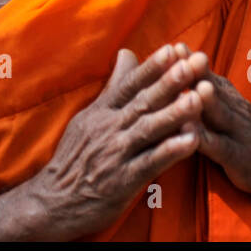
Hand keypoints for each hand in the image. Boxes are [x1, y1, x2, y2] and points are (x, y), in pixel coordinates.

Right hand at [23, 45, 208, 239]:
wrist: (52, 202)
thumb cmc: (75, 158)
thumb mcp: (88, 117)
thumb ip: (114, 87)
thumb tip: (127, 52)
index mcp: (102, 111)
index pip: (129, 84)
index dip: (152, 67)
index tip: (173, 48)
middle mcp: (109, 128)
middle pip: (143, 101)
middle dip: (170, 81)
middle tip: (193, 62)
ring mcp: (116, 154)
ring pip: (149, 128)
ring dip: (175, 113)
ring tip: (198, 97)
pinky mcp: (123, 180)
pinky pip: (150, 163)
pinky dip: (171, 151)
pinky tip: (192, 142)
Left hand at [180, 52, 250, 199]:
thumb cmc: (242, 134)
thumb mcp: (226, 106)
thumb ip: (204, 87)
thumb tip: (176, 62)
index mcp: (225, 95)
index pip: (205, 74)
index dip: (190, 61)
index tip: (174, 45)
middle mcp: (231, 107)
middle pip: (212, 86)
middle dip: (196, 71)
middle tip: (179, 56)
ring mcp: (237, 132)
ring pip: (219, 114)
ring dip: (207, 101)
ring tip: (193, 89)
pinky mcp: (238, 157)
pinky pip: (221, 147)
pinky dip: (205, 140)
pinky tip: (189, 135)